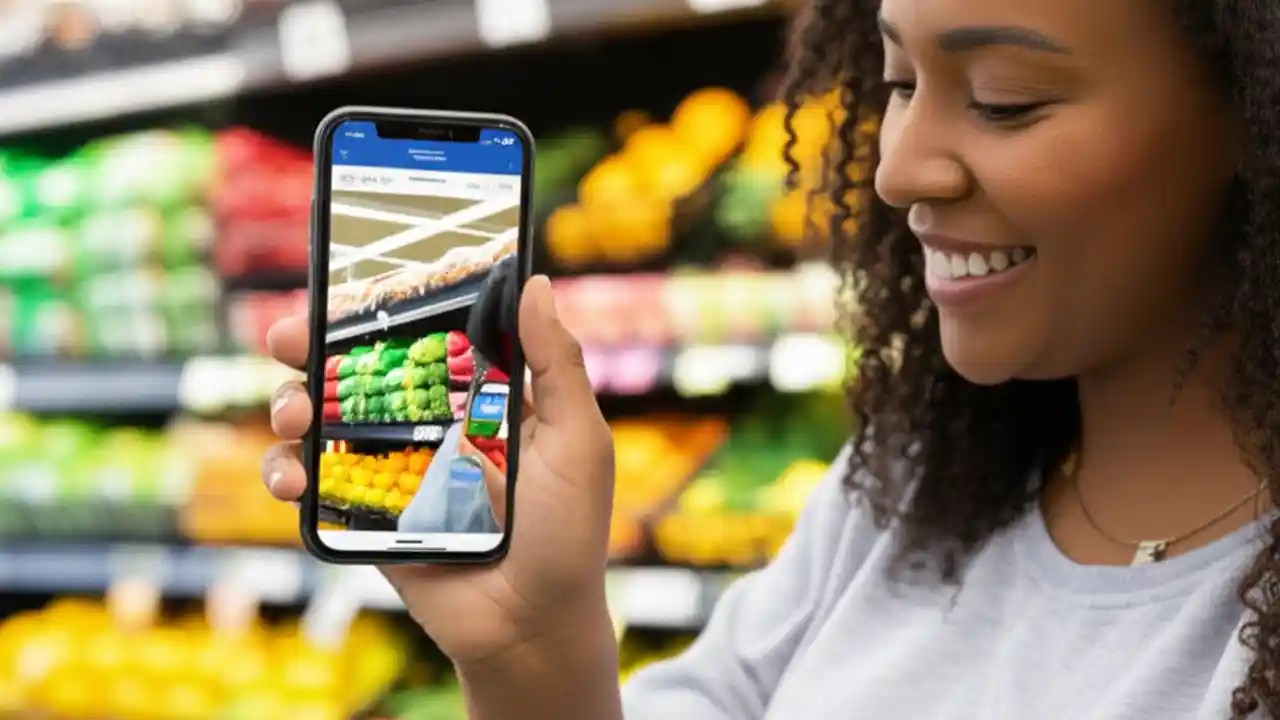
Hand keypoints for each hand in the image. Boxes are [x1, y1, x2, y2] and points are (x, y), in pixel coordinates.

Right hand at [263, 275, 615, 666]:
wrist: (531, 625)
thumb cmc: (566, 531)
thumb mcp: (576, 441)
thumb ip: (556, 364)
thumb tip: (536, 283)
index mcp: (476, 397)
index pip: (420, 337)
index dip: (380, 310)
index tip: (348, 288)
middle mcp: (428, 426)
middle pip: (355, 371)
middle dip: (310, 346)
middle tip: (288, 337)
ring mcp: (391, 470)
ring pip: (320, 421)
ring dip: (289, 404)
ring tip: (295, 414)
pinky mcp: (364, 516)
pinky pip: (311, 485)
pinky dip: (285, 472)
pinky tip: (294, 477)